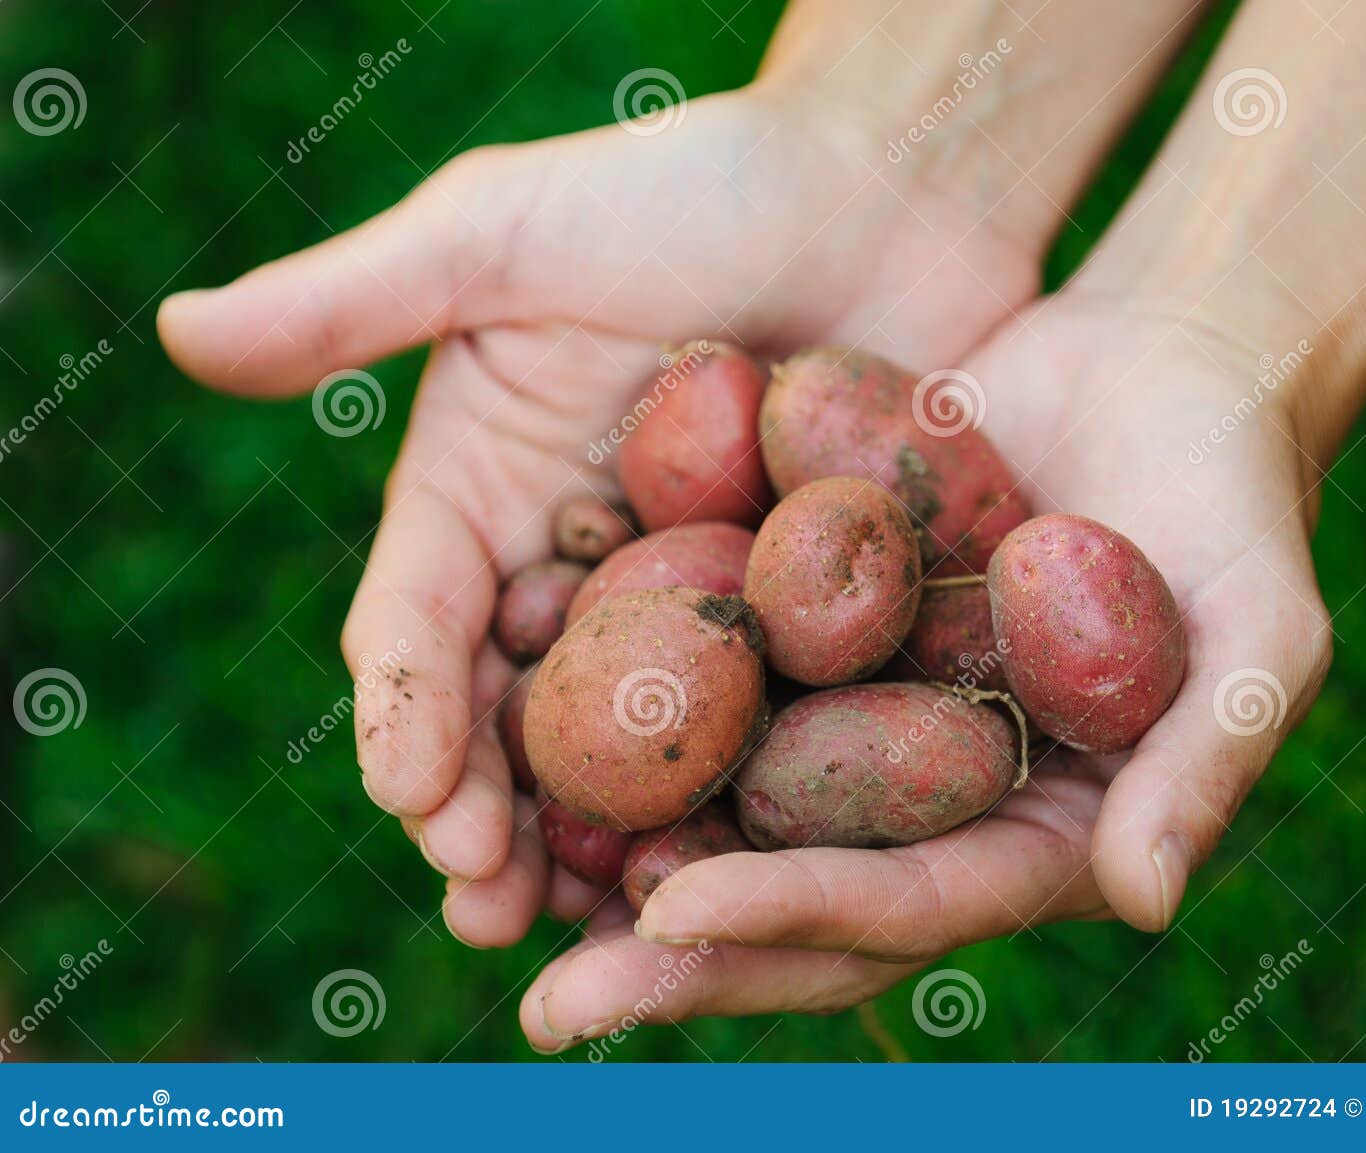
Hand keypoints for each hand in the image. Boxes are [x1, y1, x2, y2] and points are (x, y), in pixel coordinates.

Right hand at [157, 84, 1051, 943]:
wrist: (880, 185)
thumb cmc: (686, 186)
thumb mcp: (505, 228)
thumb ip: (357, 298)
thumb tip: (174, 327)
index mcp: (480, 493)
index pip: (419, 624)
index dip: (408, 711)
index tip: (412, 791)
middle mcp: (569, 568)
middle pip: (512, 718)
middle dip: (490, 817)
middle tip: (488, 906)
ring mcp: (686, 605)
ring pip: (627, 753)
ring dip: (600, 846)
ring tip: (596, 935)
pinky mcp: (798, 621)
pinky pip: (759, 727)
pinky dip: (736, 803)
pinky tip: (740, 873)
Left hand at [521, 290, 1333, 1050]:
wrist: (1168, 365)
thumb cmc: (1236, 495)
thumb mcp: (1256, 625)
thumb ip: (1205, 758)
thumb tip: (1142, 899)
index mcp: (1036, 832)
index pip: (912, 904)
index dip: (798, 916)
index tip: (676, 912)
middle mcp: (935, 798)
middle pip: (797, 895)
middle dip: (679, 953)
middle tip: (552, 997)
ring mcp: (868, 717)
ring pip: (728, 805)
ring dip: (618, 851)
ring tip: (494, 879)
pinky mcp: (816, 628)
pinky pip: (714, 677)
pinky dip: (631, 704)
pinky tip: (523, 704)